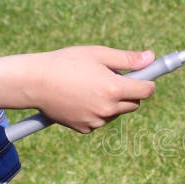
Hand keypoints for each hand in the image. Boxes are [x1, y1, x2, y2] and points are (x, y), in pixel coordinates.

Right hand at [0, 47, 155, 132]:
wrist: (33, 82)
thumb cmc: (66, 63)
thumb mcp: (98, 54)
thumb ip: (127, 59)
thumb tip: (151, 58)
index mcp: (113, 88)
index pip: (146, 91)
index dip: (148, 82)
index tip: (144, 76)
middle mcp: (107, 109)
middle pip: (134, 104)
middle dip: (130, 92)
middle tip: (112, 78)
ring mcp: (96, 121)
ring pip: (116, 113)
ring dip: (113, 102)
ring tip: (91, 86)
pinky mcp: (85, 128)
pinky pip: (100, 120)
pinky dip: (97, 112)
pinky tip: (80, 99)